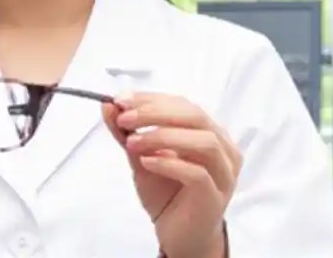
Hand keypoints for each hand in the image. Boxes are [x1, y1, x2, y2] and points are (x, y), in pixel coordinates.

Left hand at [102, 93, 238, 257]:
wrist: (178, 234)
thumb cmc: (166, 193)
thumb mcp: (140, 156)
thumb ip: (127, 131)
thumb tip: (108, 104)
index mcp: (209, 132)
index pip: (183, 104)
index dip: (151, 99)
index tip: (121, 100)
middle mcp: (223, 149)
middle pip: (196, 117)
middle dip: (156, 113)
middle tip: (125, 118)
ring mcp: (224, 174)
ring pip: (204, 142)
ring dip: (163, 136)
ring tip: (133, 142)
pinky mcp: (215, 197)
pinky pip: (198, 174)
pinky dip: (170, 163)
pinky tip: (147, 162)